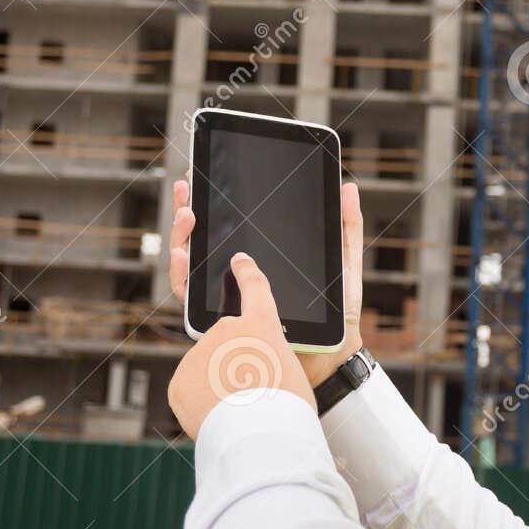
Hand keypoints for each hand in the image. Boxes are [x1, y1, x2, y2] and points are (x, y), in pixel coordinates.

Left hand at [167, 252, 313, 437]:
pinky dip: (201, 404)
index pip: (254, 287)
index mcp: (263, 323)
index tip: (239, 262)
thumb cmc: (290, 409)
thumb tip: (254, 363)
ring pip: (208, 368)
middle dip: (234, 362)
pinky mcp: (180, 379)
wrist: (260, 436)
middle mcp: (228, 329)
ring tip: (239, 411)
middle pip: (228, 342)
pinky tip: (218, 417)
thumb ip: (272, 357)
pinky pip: (191, 390)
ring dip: (219, 385)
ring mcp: (200, 352)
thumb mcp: (294, 372)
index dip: (247, 273)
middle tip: (253, 391)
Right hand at [169, 176, 364, 387]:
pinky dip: (181, 276)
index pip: (230, 223)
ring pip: (190, 263)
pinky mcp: (220, 321)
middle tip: (189, 190)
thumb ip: (346, 225)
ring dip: (181, 237)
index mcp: (262, 257)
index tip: (203, 174)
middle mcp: (237, 274)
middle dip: (189, 210)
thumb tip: (347, 187)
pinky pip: (191, 298)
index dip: (212, 199)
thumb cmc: (339, 312)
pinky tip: (184, 256)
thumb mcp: (344, 261)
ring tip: (188, 216)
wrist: (334, 354)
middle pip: (203, 238)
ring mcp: (226, 296)